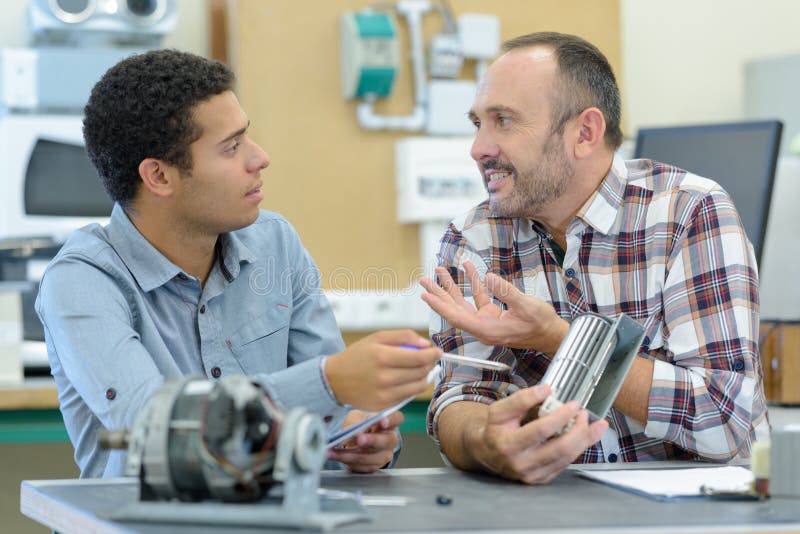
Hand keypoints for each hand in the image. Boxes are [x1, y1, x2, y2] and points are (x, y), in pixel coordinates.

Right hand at [325, 330, 439, 410]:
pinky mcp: (384, 406)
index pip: (418, 358)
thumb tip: (426, 344)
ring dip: (423, 377)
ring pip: (417, 387)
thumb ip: (403, 336)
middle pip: (420, 372)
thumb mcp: (377, 338)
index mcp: (382, 357)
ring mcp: (384, 394)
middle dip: (428, 364)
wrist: (335, 380)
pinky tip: (405, 380)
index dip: (432, 355)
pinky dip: (411, 388)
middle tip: (427, 359)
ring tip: (418, 370)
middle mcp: (384, 377)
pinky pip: (408, 397)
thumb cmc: (358, 356)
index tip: (438, 351)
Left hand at [327, 410, 402, 472]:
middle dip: (371, 440)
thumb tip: (351, 431)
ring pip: (371, 457)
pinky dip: (347, 461)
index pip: (396, 419)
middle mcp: (390, 439)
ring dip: (351, 454)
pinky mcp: (374, 466)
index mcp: (389, 422)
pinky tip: (336, 456)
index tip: (382, 421)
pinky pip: (362, 466)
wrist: (357, 441)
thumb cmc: (360, 425)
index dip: (391, 420)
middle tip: (359, 438)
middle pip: (386, 441)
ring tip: (334, 451)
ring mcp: (384, 455)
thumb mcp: (356, 417)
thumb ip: (355, 421)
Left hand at [420, 262, 568, 354]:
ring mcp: (487, 321)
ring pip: (463, 303)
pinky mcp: (493, 315)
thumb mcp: (526, 306)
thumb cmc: (541, 325)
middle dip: (439, 294)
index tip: (426, 295)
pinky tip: (468, 269)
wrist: (552, 334)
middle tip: (425, 280)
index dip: (440, 306)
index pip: (457, 318)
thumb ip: (506, 292)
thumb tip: (489, 278)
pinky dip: (473, 283)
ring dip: (452, 288)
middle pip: (455, 310)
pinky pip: (478, 298)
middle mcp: (483, 327)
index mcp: (488, 330)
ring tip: (441, 271)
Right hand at [469, 385, 607, 483]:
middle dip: (578, 429)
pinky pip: (566, 463)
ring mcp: (533, 475)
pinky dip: (579, 447)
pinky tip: (586, 435)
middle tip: (583, 414)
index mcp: (508, 445)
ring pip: (567, 457)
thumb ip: (522, 399)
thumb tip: (546, 390)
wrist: (488, 453)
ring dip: (583, 438)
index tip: (573, 404)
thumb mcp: (500, 410)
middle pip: (560, 448)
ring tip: (589, 422)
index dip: (560, 416)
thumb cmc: (496, 429)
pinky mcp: (542, 479)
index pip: (540, 430)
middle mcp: (521, 464)